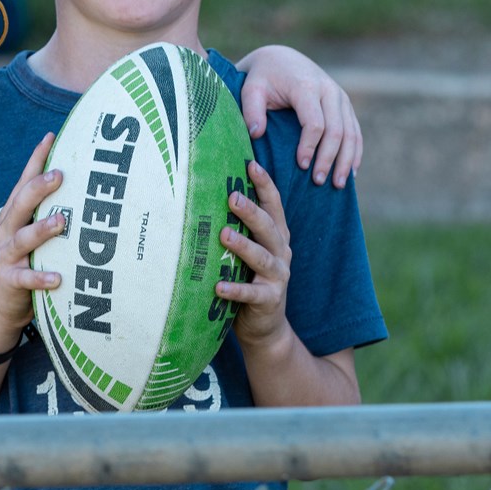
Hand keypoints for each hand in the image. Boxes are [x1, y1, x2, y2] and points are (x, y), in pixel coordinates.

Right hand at [0, 133, 64, 354]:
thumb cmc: (25, 264)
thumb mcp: (34, 238)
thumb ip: (50, 217)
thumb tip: (85, 195)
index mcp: (15, 217)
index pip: (24, 183)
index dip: (36, 160)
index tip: (51, 137)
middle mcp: (8, 231)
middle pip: (21, 204)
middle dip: (39, 188)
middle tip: (60, 175)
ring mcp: (7, 256)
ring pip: (24, 238)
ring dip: (42, 229)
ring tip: (62, 222)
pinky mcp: (10, 281)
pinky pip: (26, 278)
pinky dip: (41, 277)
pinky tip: (58, 278)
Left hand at [218, 161, 290, 350]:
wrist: (265, 325)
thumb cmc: (248, 278)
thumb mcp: (247, 251)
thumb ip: (238, 227)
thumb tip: (209, 195)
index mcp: (276, 236)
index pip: (273, 206)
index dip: (264, 185)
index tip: (251, 164)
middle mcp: (280, 252)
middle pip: (268, 227)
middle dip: (252, 211)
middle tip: (232, 196)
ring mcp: (277, 277)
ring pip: (261, 257)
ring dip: (243, 245)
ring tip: (224, 234)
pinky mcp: (269, 300)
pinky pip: (251, 293)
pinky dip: (235, 289)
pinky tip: (218, 286)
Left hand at [236, 44, 361, 186]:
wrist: (280, 58)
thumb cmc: (262, 77)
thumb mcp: (250, 89)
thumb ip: (251, 110)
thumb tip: (256, 134)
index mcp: (306, 87)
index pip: (315, 123)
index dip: (310, 147)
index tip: (301, 166)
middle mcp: (329, 90)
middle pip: (337, 130)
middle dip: (329, 158)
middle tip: (319, 182)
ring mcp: (340, 97)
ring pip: (351, 132)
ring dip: (346, 160)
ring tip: (338, 184)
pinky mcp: (344, 104)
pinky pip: (355, 129)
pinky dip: (355, 151)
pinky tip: (351, 171)